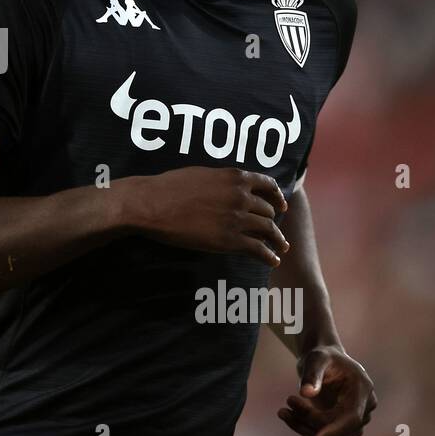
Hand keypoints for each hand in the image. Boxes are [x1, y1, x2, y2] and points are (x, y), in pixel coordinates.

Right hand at [125, 166, 289, 266]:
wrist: (152, 204)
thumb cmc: (169, 187)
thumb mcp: (201, 174)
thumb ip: (221, 181)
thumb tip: (228, 188)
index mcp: (235, 177)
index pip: (268, 184)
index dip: (277, 197)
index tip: (281, 205)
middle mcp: (242, 196)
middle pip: (268, 210)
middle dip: (273, 221)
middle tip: (274, 230)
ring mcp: (237, 219)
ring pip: (268, 230)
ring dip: (277, 240)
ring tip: (281, 248)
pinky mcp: (230, 240)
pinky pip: (258, 249)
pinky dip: (269, 256)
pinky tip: (273, 261)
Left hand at [277, 346, 376, 435]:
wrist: (325, 361)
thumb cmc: (322, 356)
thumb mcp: (316, 359)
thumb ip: (312, 375)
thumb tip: (306, 393)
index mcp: (362, 389)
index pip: (353, 417)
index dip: (336, 430)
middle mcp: (364, 407)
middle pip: (339, 427)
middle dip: (309, 420)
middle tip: (286, 405)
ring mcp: (356, 418)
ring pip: (330, 435)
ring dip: (304, 426)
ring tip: (283, 412)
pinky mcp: (343, 425)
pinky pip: (324, 433)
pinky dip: (304, 426)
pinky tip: (288, 415)